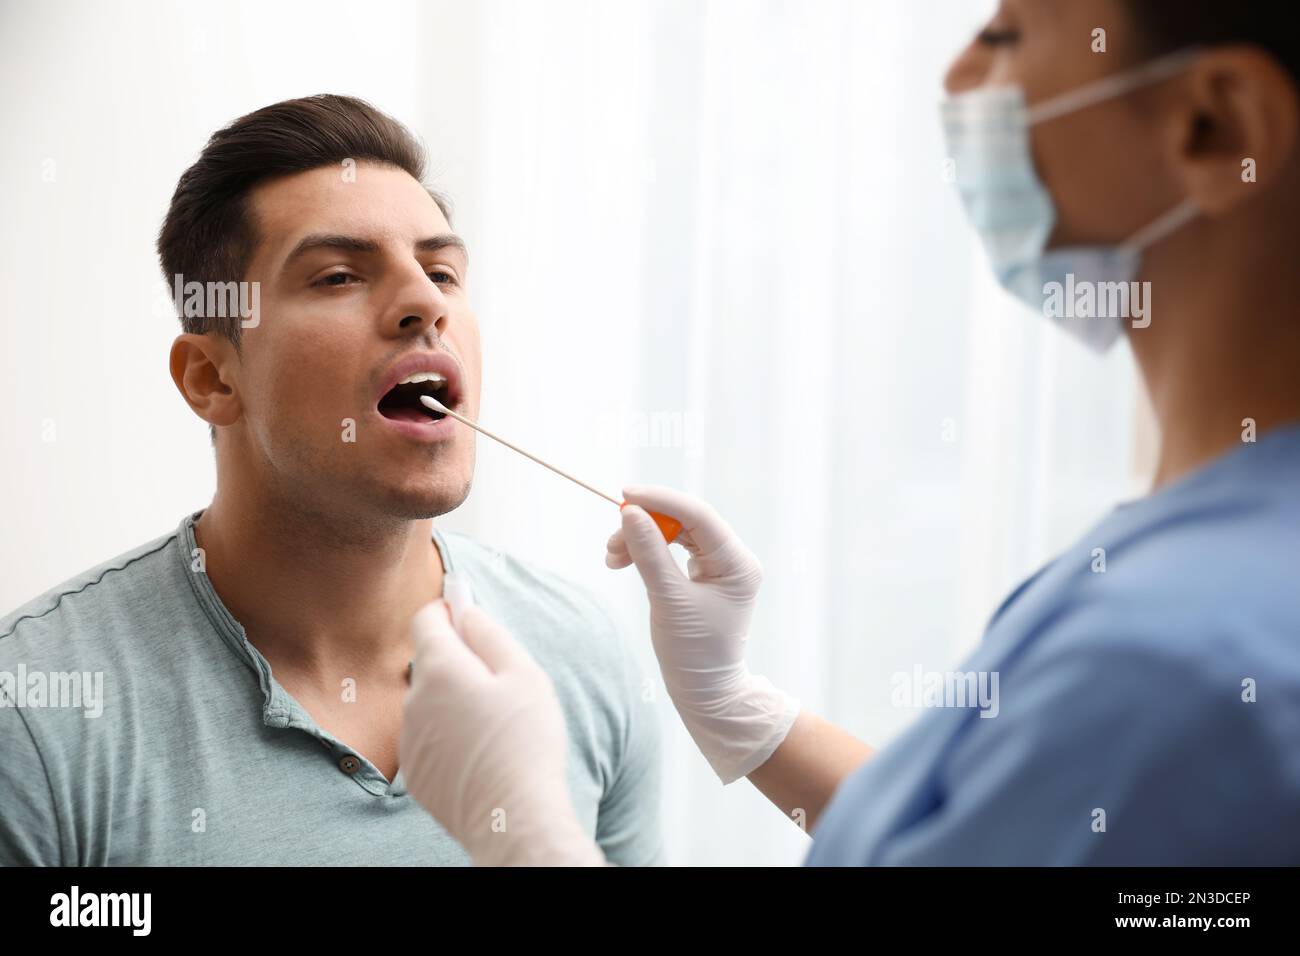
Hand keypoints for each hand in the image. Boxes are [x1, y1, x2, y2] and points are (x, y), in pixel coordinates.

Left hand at [399, 600, 605, 865]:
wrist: (514, 818)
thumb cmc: (526, 742)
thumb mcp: (523, 674)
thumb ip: (489, 634)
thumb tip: (466, 611)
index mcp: (440, 669)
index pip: (426, 619)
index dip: (448, 611)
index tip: (469, 618)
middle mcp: (414, 700)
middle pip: (430, 662)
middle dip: (458, 663)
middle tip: (499, 685)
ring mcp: (410, 740)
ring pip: (429, 703)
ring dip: (452, 702)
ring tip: (494, 728)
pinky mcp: (415, 773)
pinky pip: (429, 738)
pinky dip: (448, 737)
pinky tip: (481, 755)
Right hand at [607, 485, 799, 783]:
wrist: (704, 691)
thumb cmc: (693, 652)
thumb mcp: (668, 600)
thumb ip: (649, 554)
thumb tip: (630, 513)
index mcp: (737, 563)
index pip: (698, 516)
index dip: (661, 501)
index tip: (625, 495)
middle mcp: (733, 559)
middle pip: (685, 522)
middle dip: (646, 524)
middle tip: (612, 536)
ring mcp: (719, 567)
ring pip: (675, 534)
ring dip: (641, 539)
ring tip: (612, 556)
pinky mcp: (703, 576)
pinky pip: (672, 551)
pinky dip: (647, 553)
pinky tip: (623, 560)